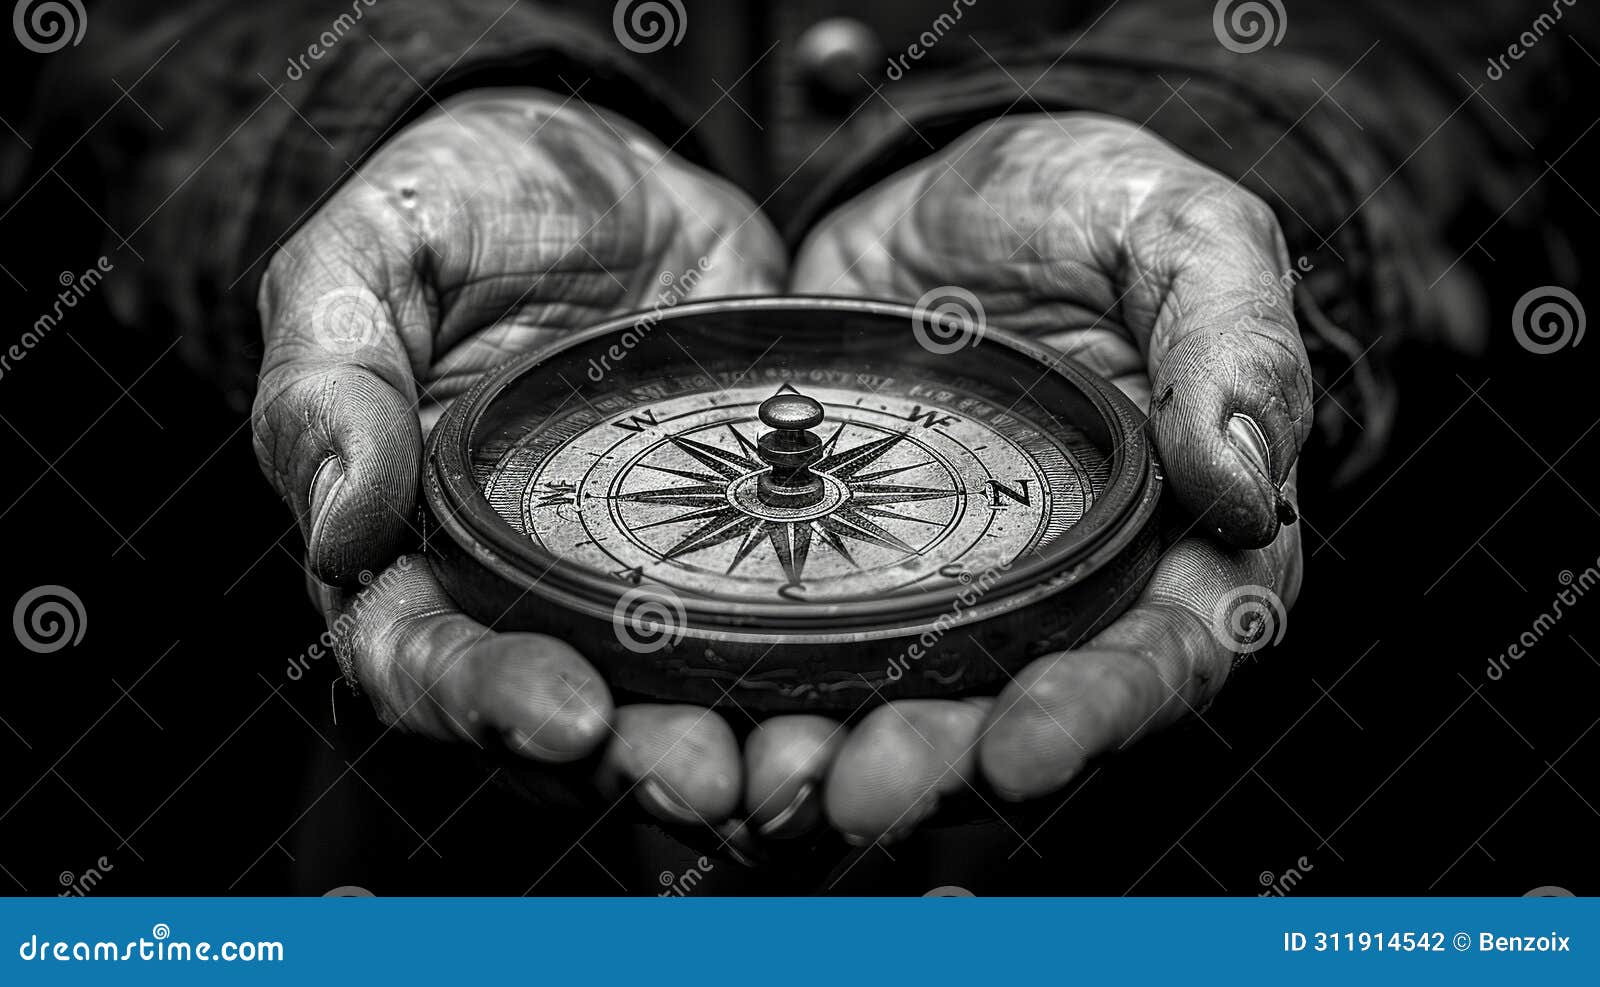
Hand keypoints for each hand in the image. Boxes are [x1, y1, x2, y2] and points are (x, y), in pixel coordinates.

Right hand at [252, 89, 783, 824]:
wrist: (623, 177)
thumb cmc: (473, 203)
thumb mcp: (373, 251)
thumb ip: (329, 375)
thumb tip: (343, 527)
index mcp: (410, 548)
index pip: (424, 662)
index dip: (488, 702)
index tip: (571, 716)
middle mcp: (522, 595)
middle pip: (561, 725)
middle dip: (633, 763)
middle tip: (711, 780)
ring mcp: (640, 587)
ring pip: (674, 708)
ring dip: (736, 755)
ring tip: (800, 771)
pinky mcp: (743, 562)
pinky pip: (775, 640)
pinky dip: (815, 685)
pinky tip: (864, 707)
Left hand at [755, 113, 1309, 841]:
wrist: (936, 194)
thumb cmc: (1085, 207)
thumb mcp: (1178, 232)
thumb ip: (1232, 340)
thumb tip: (1247, 490)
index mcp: (1181, 541)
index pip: (1163, 654)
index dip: (1098, 711)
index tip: (1021, 749)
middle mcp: (1068, 596)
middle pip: (1016, 711)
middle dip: (940, 764)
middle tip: (856, 792)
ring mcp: (950, 596)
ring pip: (904, 706)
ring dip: (837, 756)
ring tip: (765, 782)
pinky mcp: (845, 574)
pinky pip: (806, 647)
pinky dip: (756, 691)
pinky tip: (696, 720)